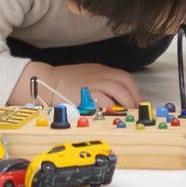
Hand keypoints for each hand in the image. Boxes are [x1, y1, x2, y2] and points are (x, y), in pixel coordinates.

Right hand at [13, 61, 140, 108]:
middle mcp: (100, 75)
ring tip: (126, 115)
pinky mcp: (87, 95)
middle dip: (133, 99)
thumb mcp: (88, 74)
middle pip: (124, 85)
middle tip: (135, 111)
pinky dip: (112, 108)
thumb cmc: (66, 81)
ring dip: (125, 104)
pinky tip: (113, 116)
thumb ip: (103, 81)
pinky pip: (105, 102)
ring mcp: (94, 84)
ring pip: (118, 92)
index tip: (137, 102)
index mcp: (101, 70)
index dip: (134, 91)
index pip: (125, 78)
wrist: (47, 82)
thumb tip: (118, 95)